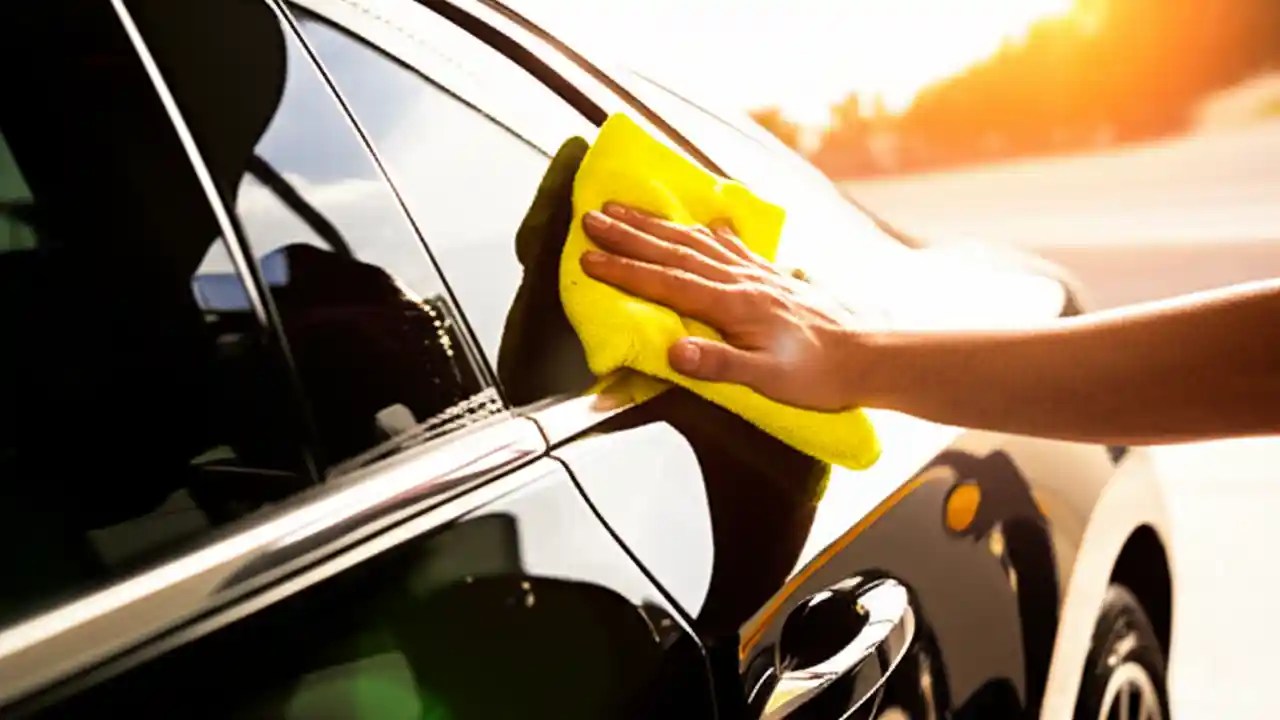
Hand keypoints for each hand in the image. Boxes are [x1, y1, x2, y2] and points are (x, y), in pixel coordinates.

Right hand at [580, 202, 865, 411]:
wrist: (869, 355)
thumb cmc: (820, 374)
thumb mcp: (767, 378)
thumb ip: (719, 363)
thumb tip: (674, 351)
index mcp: (733, 304)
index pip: (667, 281)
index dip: (624, 270)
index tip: (588, 257)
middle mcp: (741, 280)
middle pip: (674, 250)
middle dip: (629, 234)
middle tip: (591, 217)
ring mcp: (757, 274)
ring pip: (696, 241)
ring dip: (658, 225)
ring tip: (626, 211)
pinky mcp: (771, 277)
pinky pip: (730, 245)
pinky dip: (709, 231)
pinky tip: (705, 223)